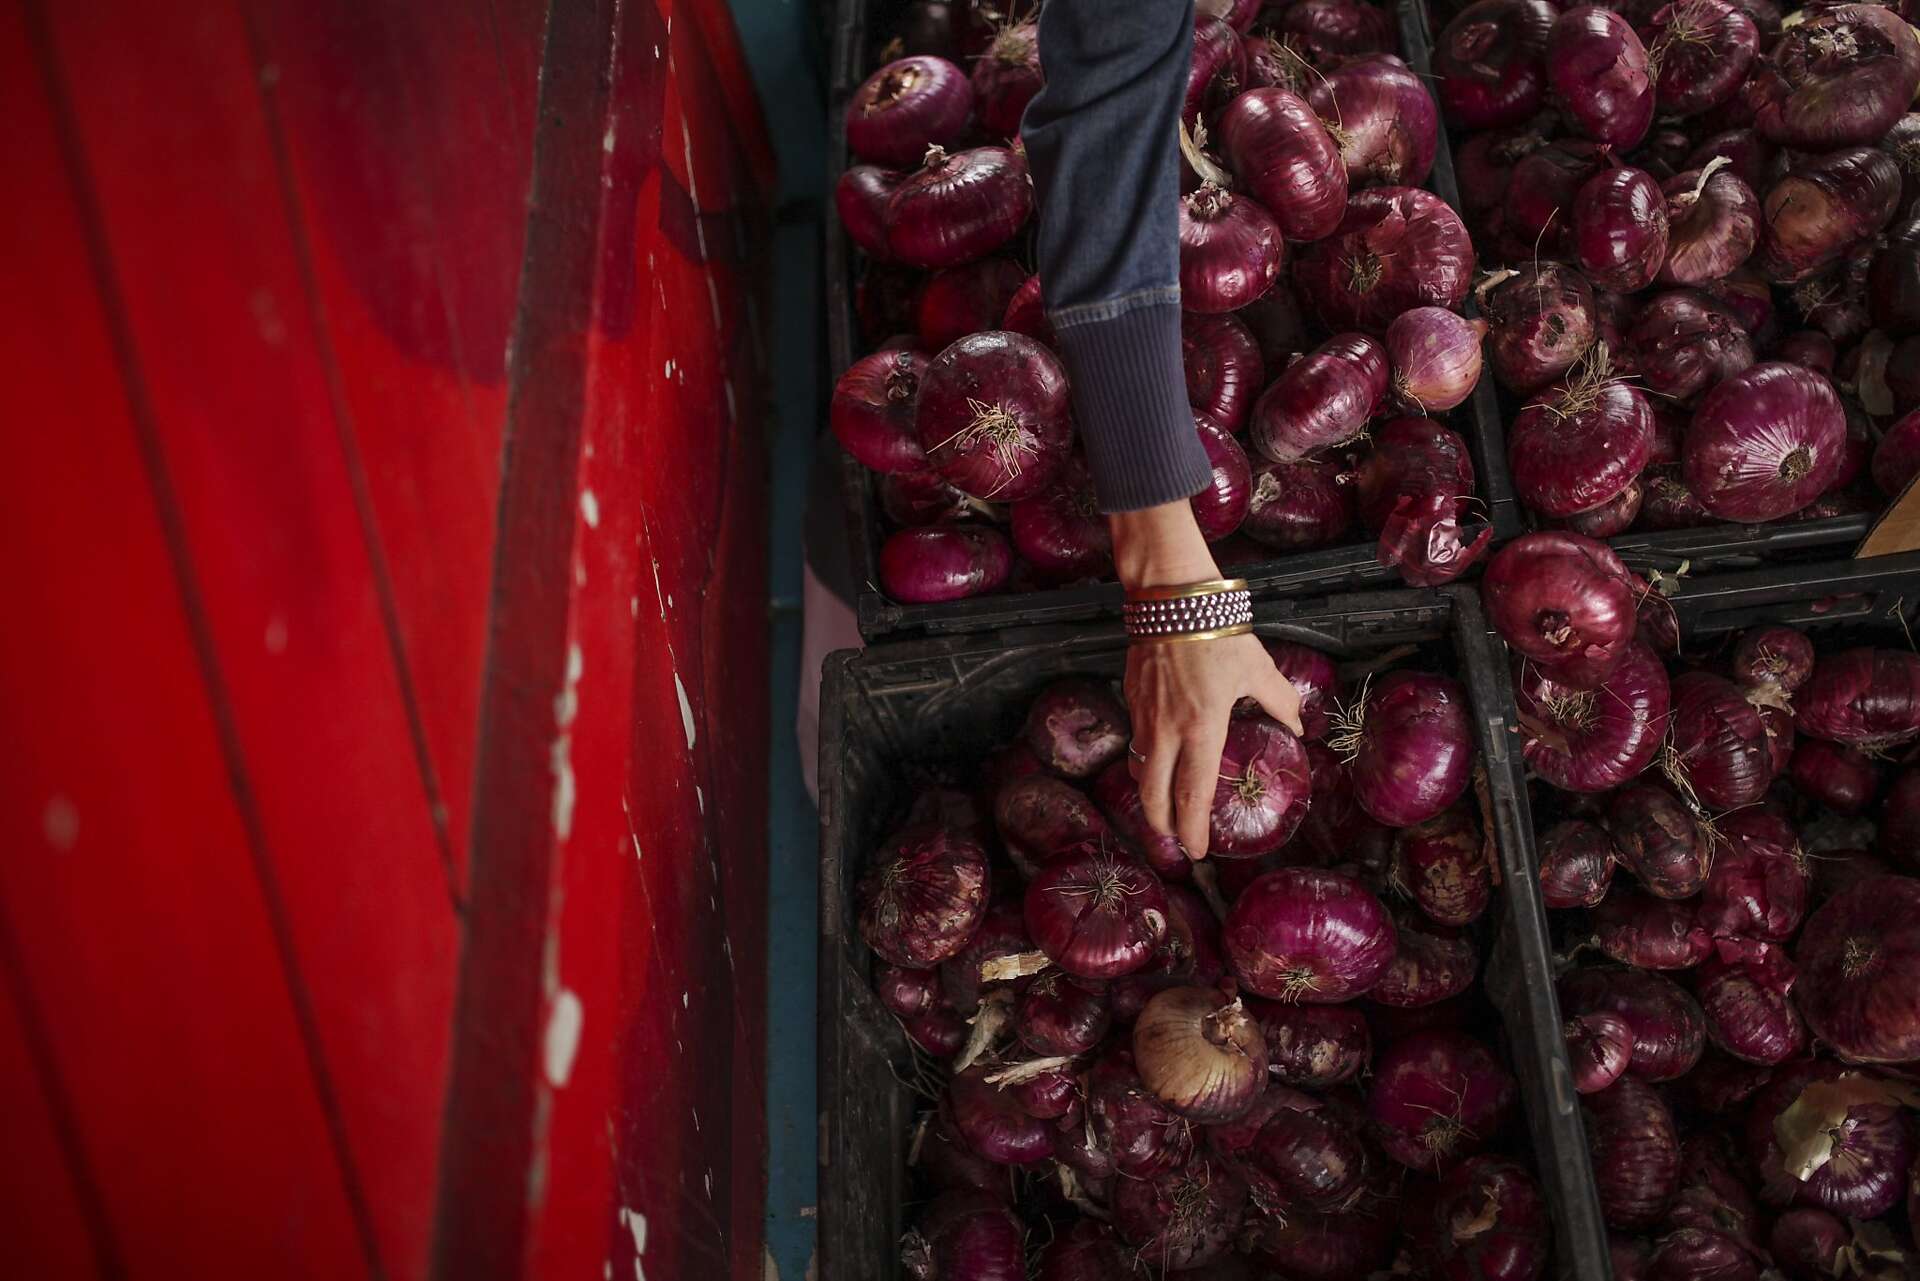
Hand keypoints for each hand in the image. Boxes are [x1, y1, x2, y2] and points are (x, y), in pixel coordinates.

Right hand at [1111, 503, 1304, 859]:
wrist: (1170, 598)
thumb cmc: (1217, 630)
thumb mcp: (1257, 667)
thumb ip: (1280, 701)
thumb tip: (1299, 728)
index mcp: (1202, 728)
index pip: (1194, 793)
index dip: (1194, 827)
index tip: (1198, 852)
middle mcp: (1167, 730)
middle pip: (1154, 795)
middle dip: (1163, 825)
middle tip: (1176, 842)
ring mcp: (1144, 716)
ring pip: (1141, 771)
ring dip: (1151, 797)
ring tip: (1164, 811)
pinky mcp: (1132, 699)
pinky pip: (1138, 742)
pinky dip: (1146, 764)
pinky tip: (1158, 763)